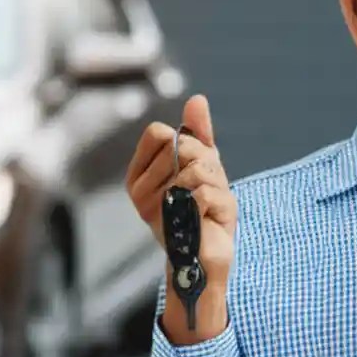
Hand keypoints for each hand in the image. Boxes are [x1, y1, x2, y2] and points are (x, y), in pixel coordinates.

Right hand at [125, 94, 235, 343]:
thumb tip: (197, 100)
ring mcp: (154, 208)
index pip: (158, 132)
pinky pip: (205, 190)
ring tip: (208, 206)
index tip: (191, 167)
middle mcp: (138, 192)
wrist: (210, 256)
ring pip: (195, 168)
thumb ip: (197, 132)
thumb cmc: (203, 210)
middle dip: (206, 164)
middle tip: (204, 191)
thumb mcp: (202, 164)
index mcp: (137, 176)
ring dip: (215, 183)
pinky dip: (219, 201)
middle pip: (181, 147)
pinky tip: (211, 219)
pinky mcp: (173, 223)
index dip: (185, 143)